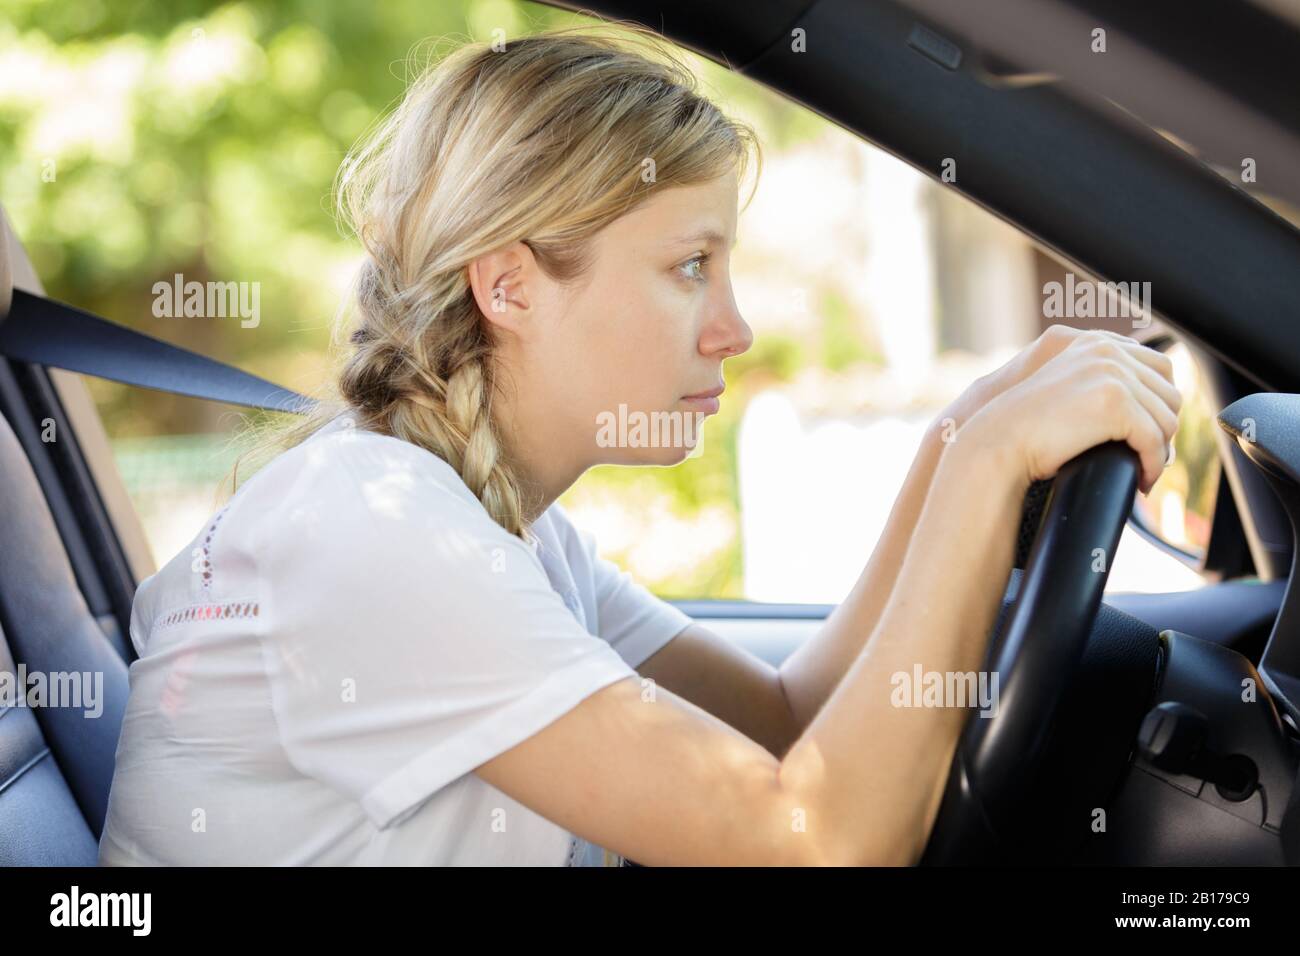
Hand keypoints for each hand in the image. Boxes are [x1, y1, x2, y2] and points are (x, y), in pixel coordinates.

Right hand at [957, 328, 1181, 494]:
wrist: (999, 441)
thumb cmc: (1026, 427)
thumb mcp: (1067, 390)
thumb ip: (1097, 381)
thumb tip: (1140, 407)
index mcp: (1096, 343)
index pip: (1159, 367)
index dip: (1160, 405)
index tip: (1150, 434)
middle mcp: (1107, 350)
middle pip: (1169, 393)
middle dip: (1163, 429)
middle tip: (1148, 456)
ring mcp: (1112, 374)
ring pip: (1166, 419)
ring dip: (1158, 451)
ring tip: (1143, 470)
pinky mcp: (1115, 403)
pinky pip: (1154, 440)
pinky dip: (1152, 465)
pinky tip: (1140, 480)